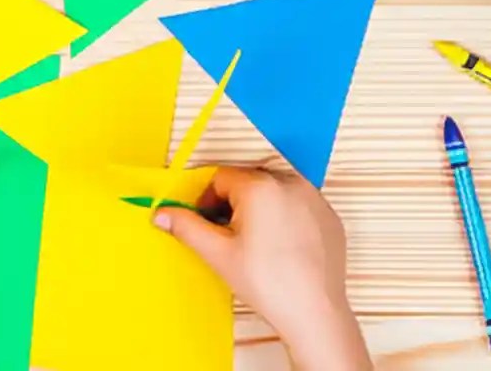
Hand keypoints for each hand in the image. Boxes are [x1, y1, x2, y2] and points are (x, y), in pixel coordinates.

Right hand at [154, 167, 371, 370]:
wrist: (314, 313)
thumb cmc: (267, 283)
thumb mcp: (217, 253)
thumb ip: (186, 227)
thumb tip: (161, 213)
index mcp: (260, 187)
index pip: (220, 177)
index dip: (205, 199)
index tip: (204, 223)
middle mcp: (291, 183)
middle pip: (247, 180)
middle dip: (231, 202)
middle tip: (226, 235)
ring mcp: (314, 199)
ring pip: (274, 191)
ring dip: (258, 207)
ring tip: (254, 242)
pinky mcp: (329, 216)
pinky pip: (297, 204)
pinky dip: (284, 216)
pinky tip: (279, 246)